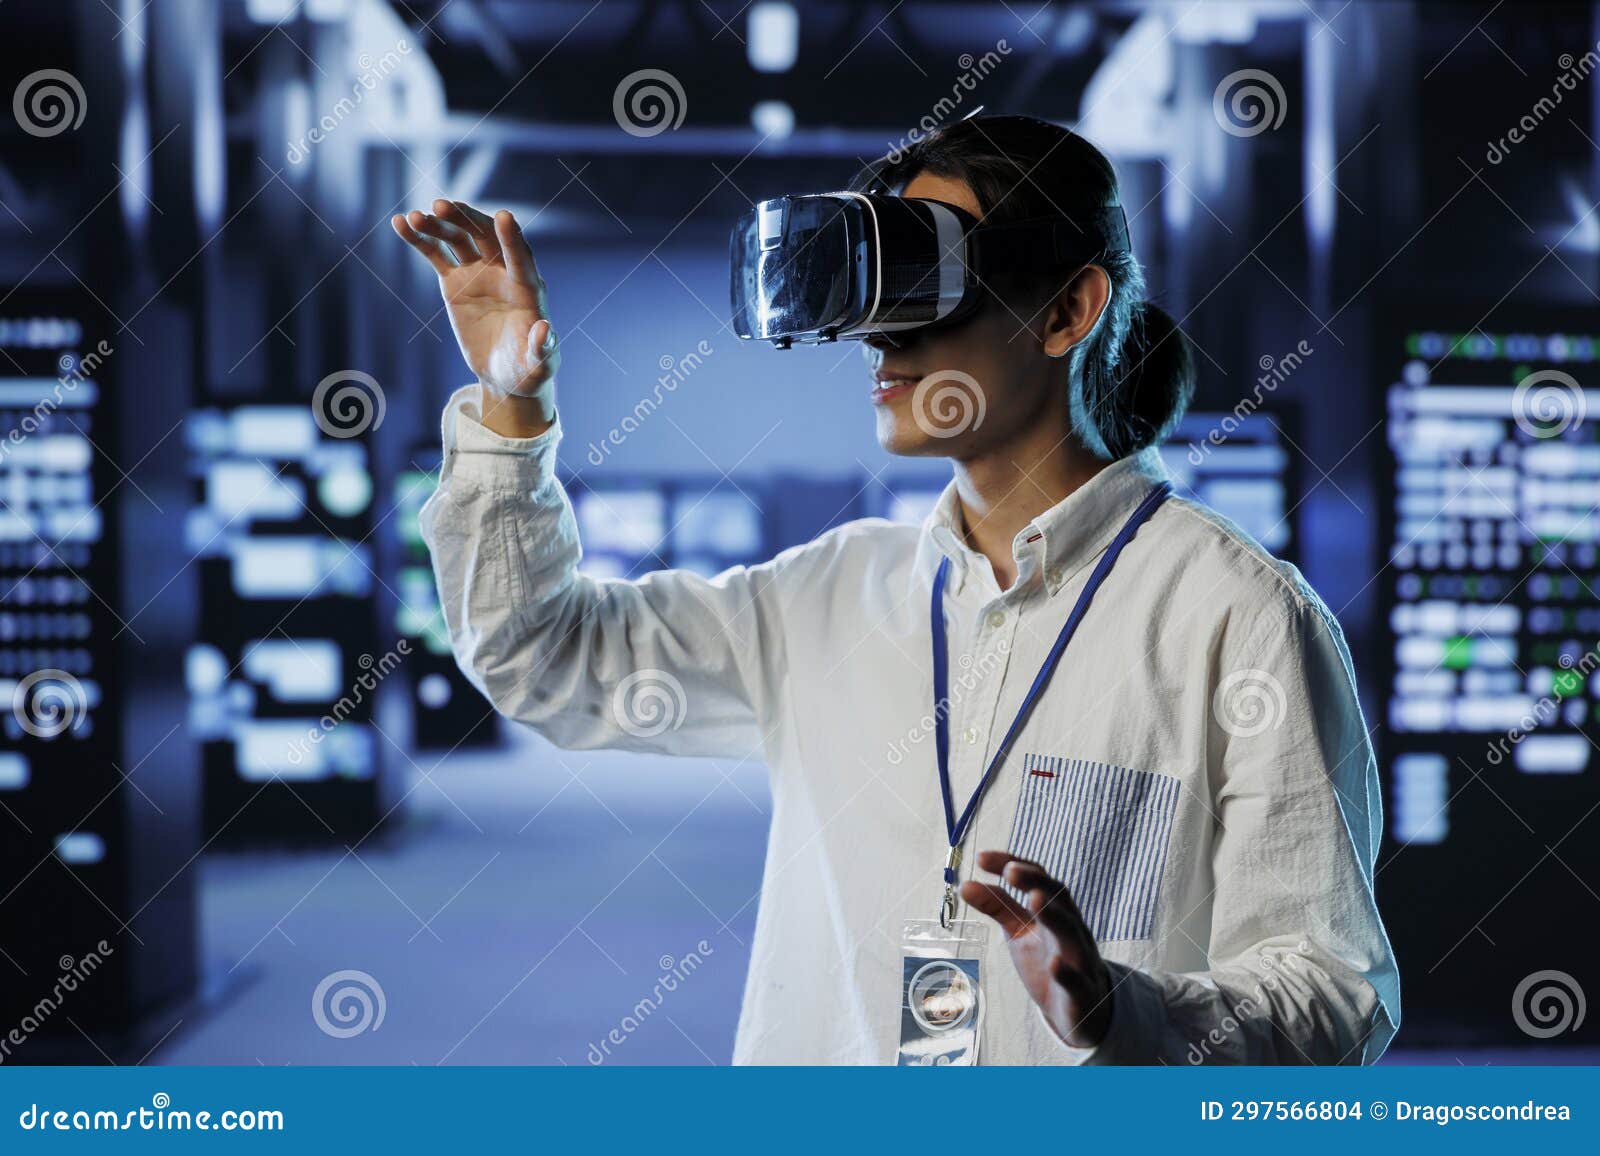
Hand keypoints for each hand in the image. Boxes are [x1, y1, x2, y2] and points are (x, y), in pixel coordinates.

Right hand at [392, 200, 558, 437]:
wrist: (504, 373)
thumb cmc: (528, 369)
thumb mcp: (538, 365)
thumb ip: (543, 348)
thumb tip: (544, 329)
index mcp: (528, 288)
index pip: (521, 257)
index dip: (512, 238)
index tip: (504, 216)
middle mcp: (503, 272)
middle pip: (486, 236)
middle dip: (466, 220)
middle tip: (442, 206)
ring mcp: (478, 272)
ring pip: (458, 239)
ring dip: (438, 225)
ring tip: (416, 217)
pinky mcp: (455, 280)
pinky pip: (435, 254)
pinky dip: (419, 238)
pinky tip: (401, 223)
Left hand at [959, 850, 1112, 1048]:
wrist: (1081, 1008)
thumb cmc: (1047, 960)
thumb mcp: (1019, 930)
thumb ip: (997, 906)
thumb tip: (965, 885)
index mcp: (1054, 911)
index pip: (1038, 880)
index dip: (1013, 865)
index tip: (982, 858)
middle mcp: (1070, 929)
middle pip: (1059, 899)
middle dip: (1036, 882)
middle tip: (1011, 871)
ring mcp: (1080, 959)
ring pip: (1072, 933)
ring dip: (1053, 915)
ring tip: (1033, 899)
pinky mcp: (1082, 993)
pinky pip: (1077, 981)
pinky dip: (1067, 972)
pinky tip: (1054, 964)